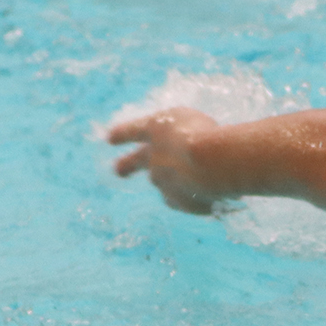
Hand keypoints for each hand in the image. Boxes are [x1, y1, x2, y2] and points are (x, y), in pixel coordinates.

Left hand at [109, 108, 225, 213]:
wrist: (215, 163)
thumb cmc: (209, 135)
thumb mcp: (194, 123)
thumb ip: (182, 135)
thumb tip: (185, 150)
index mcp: (155, 130)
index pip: (132, 131)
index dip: (122, 134)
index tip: (110, 138)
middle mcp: (152, 158)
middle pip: (135, 162)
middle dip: (126, 166)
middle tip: (118, 171)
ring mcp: (163, 182)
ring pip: (163, 183)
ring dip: (171, 182)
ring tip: (189, 182)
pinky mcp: (179, 202)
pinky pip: (185, 199)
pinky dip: (193, 196)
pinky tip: (210, 194)